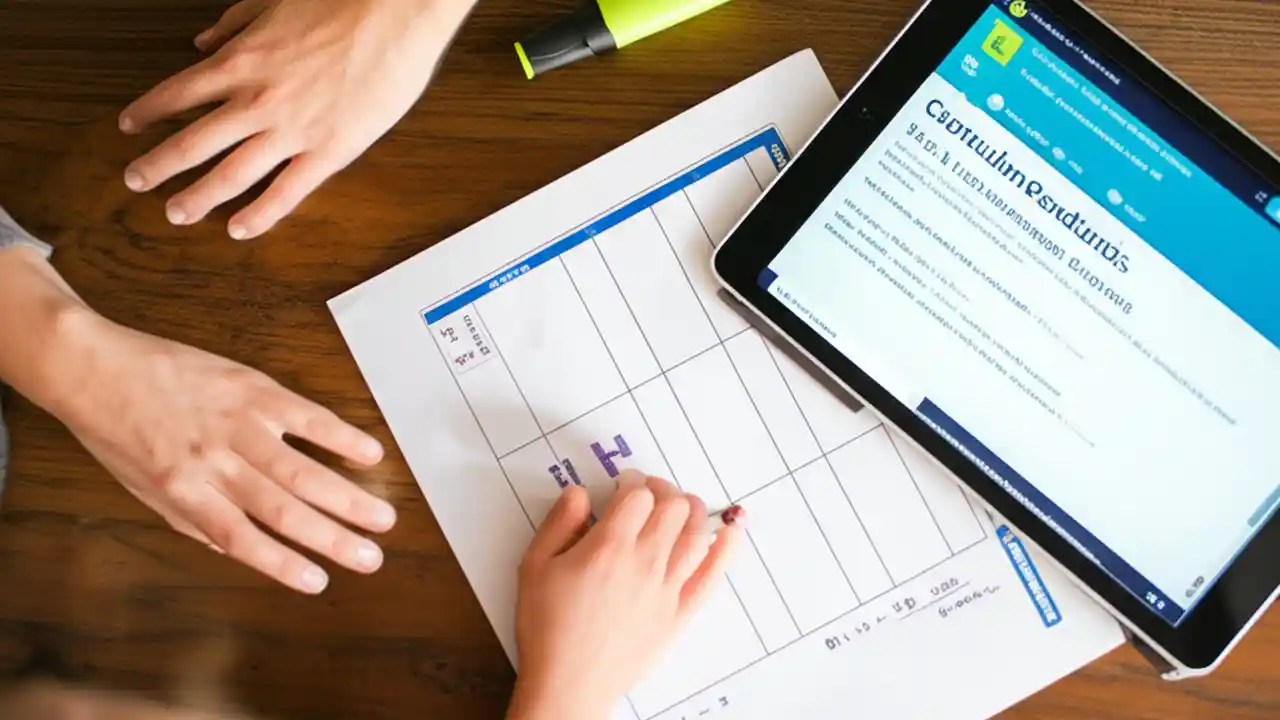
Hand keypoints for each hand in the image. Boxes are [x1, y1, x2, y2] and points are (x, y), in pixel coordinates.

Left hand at [47, 309, 395, 594]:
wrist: (93, 367)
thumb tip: (239, 546)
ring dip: (348, 497)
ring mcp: (236, 424)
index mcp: (185, 493)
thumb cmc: (114, 431)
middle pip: (283, 509)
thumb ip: (193, 519)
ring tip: (383, 518)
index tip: (320, 583)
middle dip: (333, 538)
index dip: (283, 564)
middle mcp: (214, 463)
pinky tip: (370, 453)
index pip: (243, 538)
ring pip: (301, 470)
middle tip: (372, 558)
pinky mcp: (251, 388)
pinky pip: (305, 416)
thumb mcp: (143, 489)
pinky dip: (340, 436)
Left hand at [119, 0, 475, 239]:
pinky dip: (260, 215)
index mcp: (241, 61)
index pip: (177, 93)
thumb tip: (201, 42)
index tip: (129, 126)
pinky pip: (287, 192)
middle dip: (157, 166)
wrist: (394, 15)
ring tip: (176, 213)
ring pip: (231, 174)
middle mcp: (256, 100)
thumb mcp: (274, 2)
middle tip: (136, 181)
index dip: (147, 112)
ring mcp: (291, 130)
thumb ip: (234, 23)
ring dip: (197, 197)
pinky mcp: (329, 151)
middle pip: (192, 142)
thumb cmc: (340, 3)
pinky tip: (239, 230)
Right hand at [508, 472, 742, 719]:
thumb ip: (558, 522)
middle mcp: (645, 562)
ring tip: (681, 505)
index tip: (623, 485)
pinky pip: (712, 576)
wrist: (569, 685)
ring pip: (696, 533)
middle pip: (673, 507)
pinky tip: (731, 533)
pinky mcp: (680, 614)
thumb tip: (579, 494)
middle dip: (662, 490)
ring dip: (693, 510)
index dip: (632, 482)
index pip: (637, 494)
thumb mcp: (534, 566)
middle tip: (648, 493)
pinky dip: (726, 550)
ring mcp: (667, 588)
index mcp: (608, 546)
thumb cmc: (547, 629)